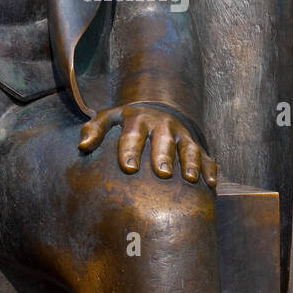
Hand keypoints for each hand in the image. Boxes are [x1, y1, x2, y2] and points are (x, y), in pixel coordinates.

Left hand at [78, 105, 216, 186]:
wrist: (157, 108)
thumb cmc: (127, 121)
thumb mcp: (109, 117)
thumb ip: (94, 129)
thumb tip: (82, 147)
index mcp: (138, 119)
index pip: (133, 134)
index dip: (131, 149)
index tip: (128, 167)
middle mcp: (162, 125)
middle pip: (163, 139)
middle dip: (163, 155)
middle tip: (161, 173)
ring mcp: (181, 135)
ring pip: (188, 147)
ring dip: (190, 161)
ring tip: (189, 178)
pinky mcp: (195, 144)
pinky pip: (206, 156)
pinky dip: (209, 168)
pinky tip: (210, 183)